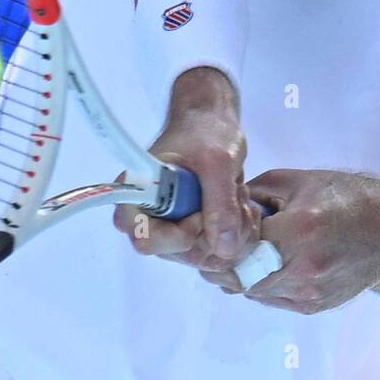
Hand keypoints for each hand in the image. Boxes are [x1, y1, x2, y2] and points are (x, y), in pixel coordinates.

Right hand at [111, 68, 262, 272]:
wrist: (214, 123)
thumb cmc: (206, 132)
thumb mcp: (217, 161)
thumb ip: (220, 200)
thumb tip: (224, 247)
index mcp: (136, 198)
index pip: (146, 240)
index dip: (179, 236)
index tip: (202, 212)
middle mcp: (152, 221)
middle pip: (184, 254)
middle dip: (218, 230)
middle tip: (234, 196)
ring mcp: (175, 231)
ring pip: (208, 256)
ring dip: (235, 229)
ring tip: (238, 194)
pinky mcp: (197, 234)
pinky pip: (221, 252)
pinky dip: (240, 233)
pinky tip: (243, 206)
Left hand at [198, 169, 379, 313]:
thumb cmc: (346, 197)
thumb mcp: (296, 181)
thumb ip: (253, 196)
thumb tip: (217, 208)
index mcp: (300, 228)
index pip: (236, 245)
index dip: (213, 240)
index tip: (202, 230)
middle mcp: (304, 267)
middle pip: (238, 275)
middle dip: (218, 260)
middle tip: (207, 243)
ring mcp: (309, 293)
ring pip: (250, 291)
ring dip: (236, 272)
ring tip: (236, 249)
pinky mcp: (312, 307)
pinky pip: (269, 298)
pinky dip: (258, 282)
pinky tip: (262, 261)